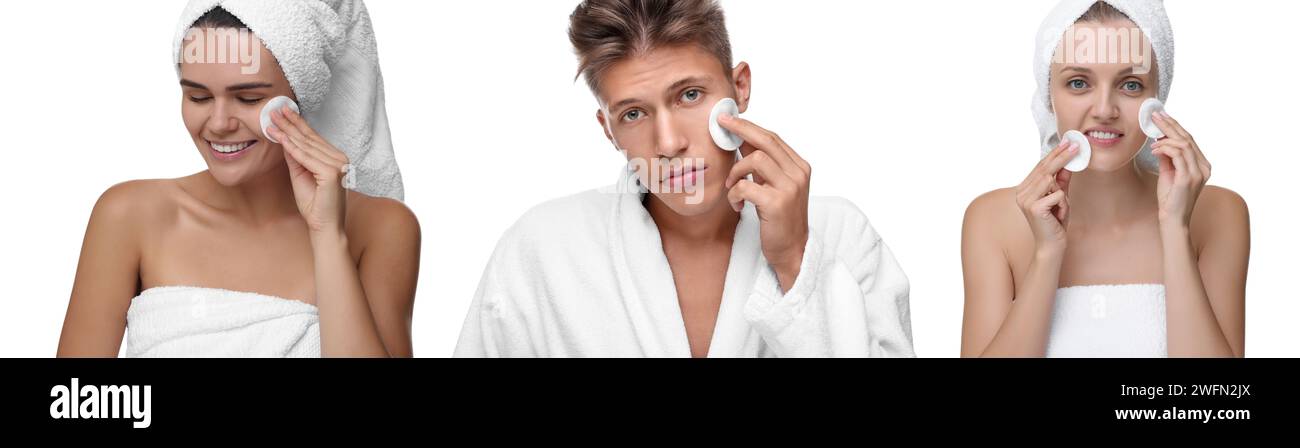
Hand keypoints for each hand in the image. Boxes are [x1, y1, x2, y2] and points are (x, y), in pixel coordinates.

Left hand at [267, 106, 349, 235]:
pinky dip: (292, 148)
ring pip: (307, 146)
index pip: (313, 138)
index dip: (297, 124)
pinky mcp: (332, 173)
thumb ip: (295, 158)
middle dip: (290, 123)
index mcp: (335, 158)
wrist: (324, 226)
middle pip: (310, 138)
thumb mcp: (300, 176)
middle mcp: (340, 159)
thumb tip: (285, 139)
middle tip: (275, 109)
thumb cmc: (315, 205)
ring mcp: (338, 165)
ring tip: (273, 120)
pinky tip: (281, 138)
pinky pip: (306, 158)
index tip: (283, 112)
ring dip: (288, 132)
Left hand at [719, 114, 809, 290]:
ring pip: (755, 159)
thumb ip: (764, 166)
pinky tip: (738, 205)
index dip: (749, 126)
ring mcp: (789, 188)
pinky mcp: (777, 203)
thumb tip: (742, 140)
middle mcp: (798, 174)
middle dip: (740, 129)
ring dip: (736, 171)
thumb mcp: (775, 186)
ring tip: (733, 186)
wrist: (793, 250)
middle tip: (720, 125)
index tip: (728, 119)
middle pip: (766, 140)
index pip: (773, 138)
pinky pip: (746, 186)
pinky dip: (735, 193)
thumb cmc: (780, 219)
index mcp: (799, 167)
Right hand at [1015, 140, 1075, 254]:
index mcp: (1024, 189)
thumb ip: (1061, 182)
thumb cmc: (1055, 223)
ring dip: (1063, 194)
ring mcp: (1026, 200)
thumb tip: (1068, 163)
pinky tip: (1058, 215)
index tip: (1067, 142)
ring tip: (1060, 209)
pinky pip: (1058, 195)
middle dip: (1062, 156)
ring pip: (1052, 181)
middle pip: (1045, 169)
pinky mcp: (1035, 208)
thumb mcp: (1060, 198)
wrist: (1051, 246)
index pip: (1041, 166)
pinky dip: (1064, 204)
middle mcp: (1021, 193)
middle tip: (1076, 145)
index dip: (1055, 153)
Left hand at [1149, 111, 1209, 229]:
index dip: (1175, 126)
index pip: (1189, 140)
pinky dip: (1165, 149)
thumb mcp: (1168, 173)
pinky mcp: (1188, 178)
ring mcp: (1198, 172)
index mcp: (1202, 165)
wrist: (1172, 219)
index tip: (1162, 116)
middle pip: (1187, 138)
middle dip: (1170, 125)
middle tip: (1155, 116)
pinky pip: (1178, 155)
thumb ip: (1168, 157)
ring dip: (1165, 139)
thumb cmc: (1170, 198)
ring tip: (1152, 141)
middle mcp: (1204, 167)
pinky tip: (1154, 150)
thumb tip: (1160, 141)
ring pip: (1184, 144)